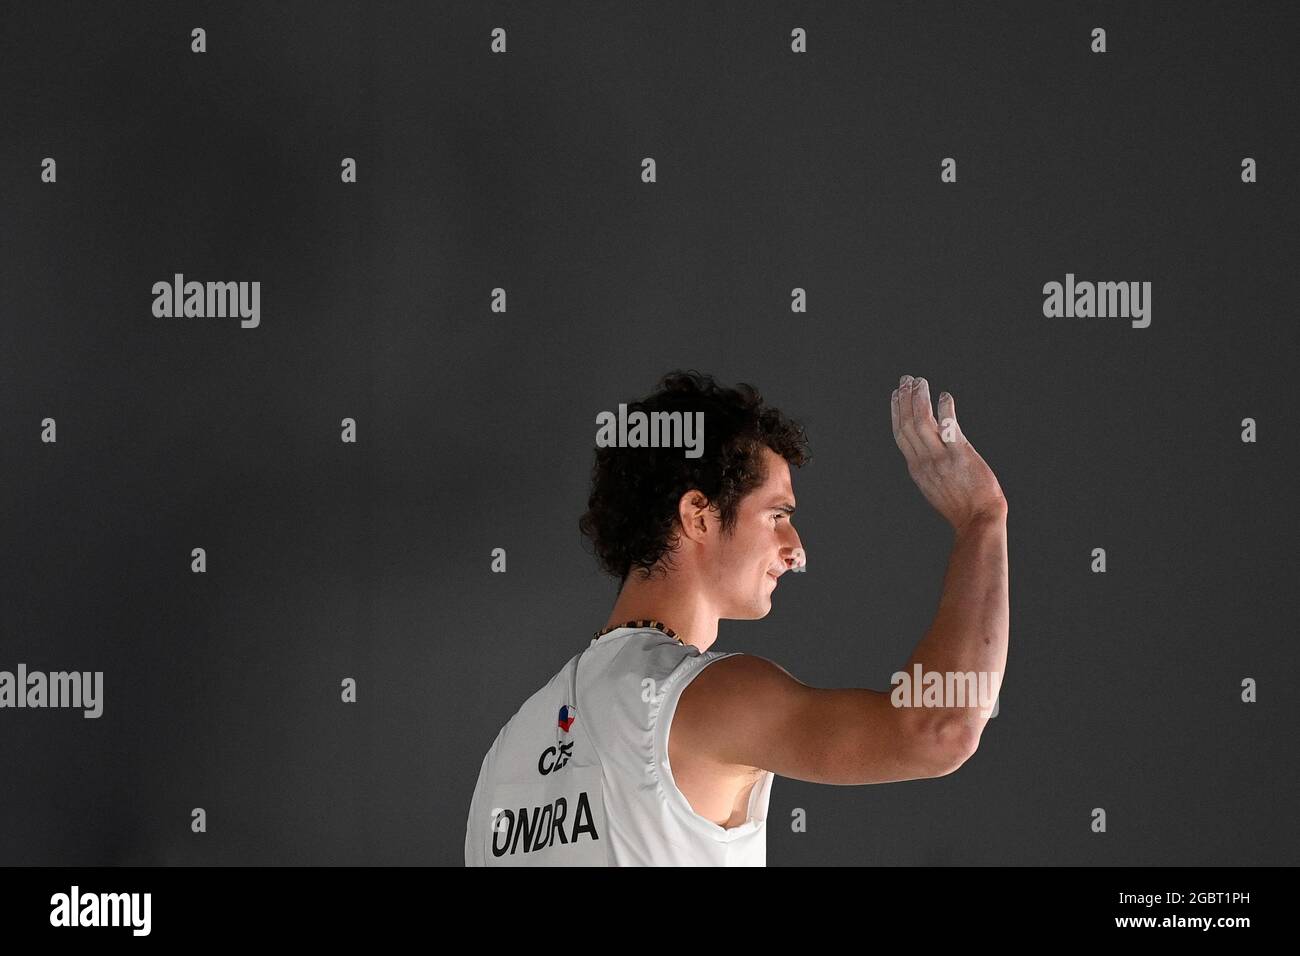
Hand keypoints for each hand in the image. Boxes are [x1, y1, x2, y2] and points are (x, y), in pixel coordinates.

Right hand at [891, 374, 1006, 530]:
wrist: (977, 520)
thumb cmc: (960, 505)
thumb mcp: (934, 486)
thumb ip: (928, 466)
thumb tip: (928, 449)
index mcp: (916, 468)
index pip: (900, 434)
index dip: (896, 411)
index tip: (896, 394)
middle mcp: (924, 461)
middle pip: (907, 424)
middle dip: (904, 399)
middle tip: (906, 379)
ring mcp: (941, 458)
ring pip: (922, 422)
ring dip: (919, 398)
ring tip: (920, 382)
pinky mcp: (960, 456)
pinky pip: (948, 428)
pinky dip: (944, 410)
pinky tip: (944, 397)